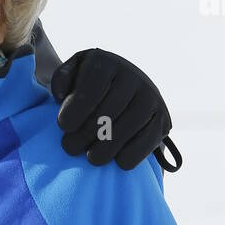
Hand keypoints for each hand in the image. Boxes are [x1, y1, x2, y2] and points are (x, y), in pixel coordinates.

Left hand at [50, 49, 171, 169]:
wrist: (126, 88)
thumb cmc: (90, 83)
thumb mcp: (73, 73)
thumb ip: (62, 80)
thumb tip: (61, 96)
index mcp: (107, 63)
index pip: (92, 89)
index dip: (76, 110)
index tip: (63, 126)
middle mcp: (133, 76)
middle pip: (108, 112)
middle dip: (85, 134)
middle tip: (69, 147)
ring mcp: (151, 97)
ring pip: (128, 127)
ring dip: (106, 148)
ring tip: (91, 158)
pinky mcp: (163, 118)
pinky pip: (148, 140)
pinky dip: (133, 154)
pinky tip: (117, 161)